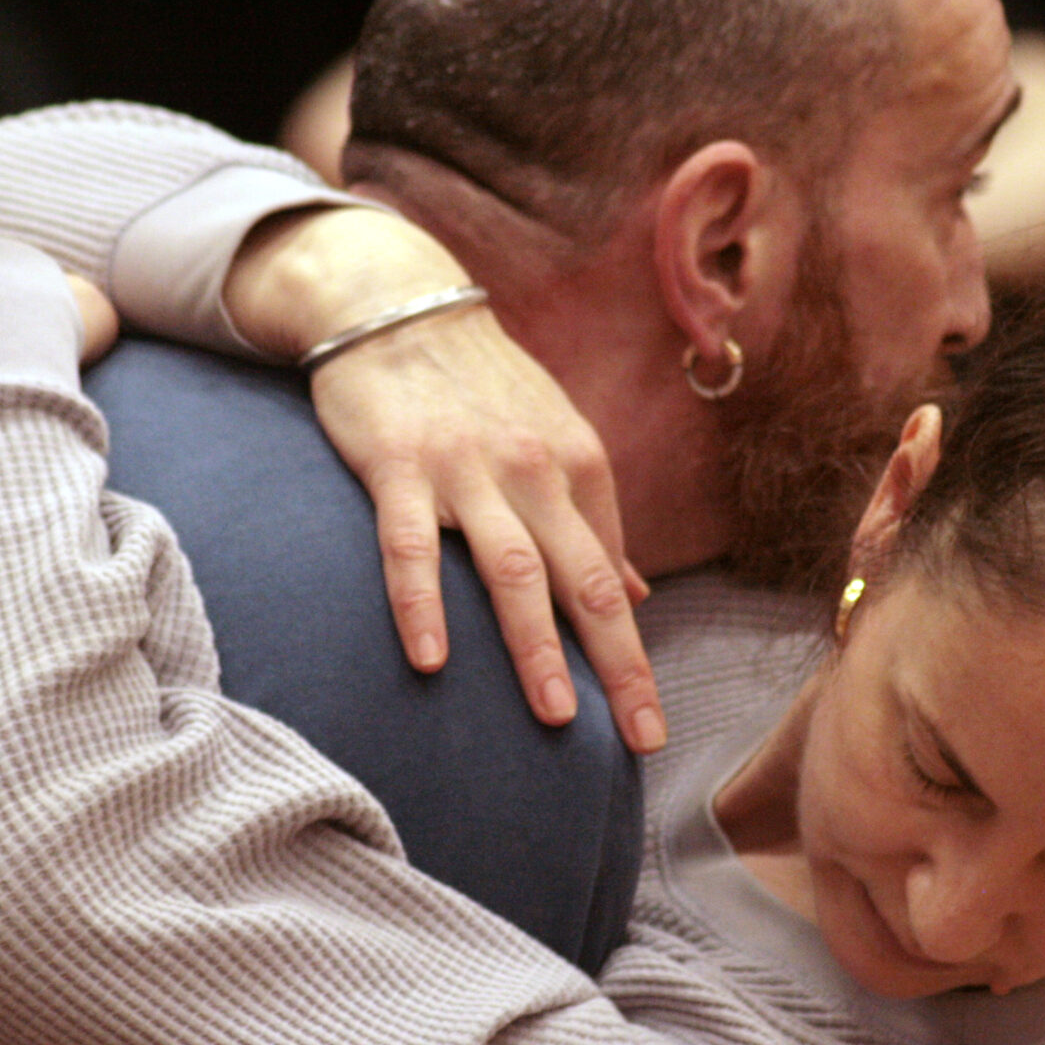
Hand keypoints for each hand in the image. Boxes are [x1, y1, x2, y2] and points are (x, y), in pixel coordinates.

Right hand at [308, 301, 664, 753]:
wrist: (397, 307)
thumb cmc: (479, 388)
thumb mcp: (552, 443)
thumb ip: (592, 521)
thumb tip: (638, 596)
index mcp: (580, 467)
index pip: (612, 579)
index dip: (633, 657)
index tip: (647, 727)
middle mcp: (534, 469)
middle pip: (585, 582)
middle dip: (619, 665)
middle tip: (640, 737)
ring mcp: (466, 469)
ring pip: (512, 571)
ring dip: (537, 646)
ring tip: (556, 716)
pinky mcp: (398, 466)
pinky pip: (413, 546)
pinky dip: (423, 604)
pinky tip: (431, 661)